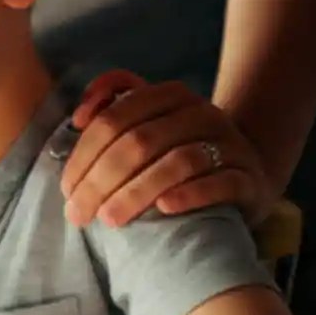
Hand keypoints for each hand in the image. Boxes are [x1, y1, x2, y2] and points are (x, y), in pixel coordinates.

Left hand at [61, 70, 277, 226]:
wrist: (246, 172)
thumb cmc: (178, 152)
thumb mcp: (147, 124)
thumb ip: (111, 108)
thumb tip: (80, 116)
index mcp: (169, 96)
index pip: (115, 119)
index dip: (84, 155)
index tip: (66, 189)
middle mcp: (201, 113)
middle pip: (140, 142)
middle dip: (101, 180)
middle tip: (78, 213)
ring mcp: (229, 143)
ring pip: (177, 162)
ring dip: (136, 192)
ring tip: (109, 218)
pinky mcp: (248, 176)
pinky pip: (220, 182)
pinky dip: (190, 194)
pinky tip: (164, 208)